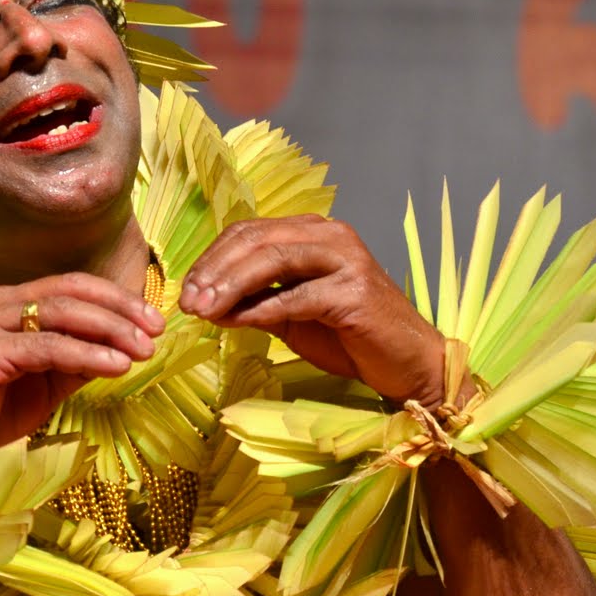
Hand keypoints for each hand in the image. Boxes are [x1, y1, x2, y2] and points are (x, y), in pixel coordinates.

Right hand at [0, 273, 163, 538]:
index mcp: (4, 304)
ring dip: (110, 330)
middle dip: (119, 310)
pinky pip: (47, 348)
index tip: (153, 319)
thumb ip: (78, 359)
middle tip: (156, 330)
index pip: (70, 286)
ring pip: (61, 315)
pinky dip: (87, 354)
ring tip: (143, 350)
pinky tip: (116, 366)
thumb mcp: (45, 383)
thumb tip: (125, 344)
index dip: (115, 298)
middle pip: (69, 293)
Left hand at [179, 215, 443, 406]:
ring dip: (231, 285)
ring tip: (203, 310)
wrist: (408, 363)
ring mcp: (345, 259)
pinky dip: (262, 308)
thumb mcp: (293, 317)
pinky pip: (297, 296)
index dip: (212, 258)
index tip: (186, 289)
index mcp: (313, 233)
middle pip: (256, 240)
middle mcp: (330, 235)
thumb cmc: (351, 338)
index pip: (249, 232)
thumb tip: (207, 304)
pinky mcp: (353, 291)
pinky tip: (238, 322)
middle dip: (214, 270)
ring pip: (273, 260)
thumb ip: (255, 303)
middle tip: (187, 300)